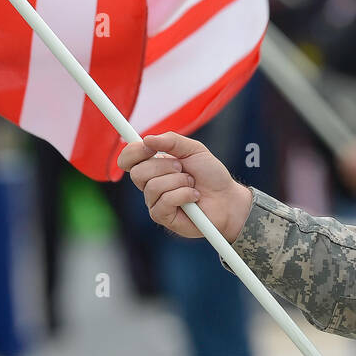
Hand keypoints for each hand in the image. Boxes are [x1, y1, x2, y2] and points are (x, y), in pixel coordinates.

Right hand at [117, 132, 253, 241]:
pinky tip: (193, 197)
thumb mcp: (194, 149)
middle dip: (164, 166)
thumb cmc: (210, 174)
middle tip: (182, 167)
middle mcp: (150, 183)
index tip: (150, 147)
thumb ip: (172, 141)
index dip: (134, 152)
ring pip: (153, 186)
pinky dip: (184, 195)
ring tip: (192, 183)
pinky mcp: (162, 217)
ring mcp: (154, 201)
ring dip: (179, 181)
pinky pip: (165, 201)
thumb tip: (147, 139)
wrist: (227, 198)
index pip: (128, 158)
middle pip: (137, 173)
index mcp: (154, 164)